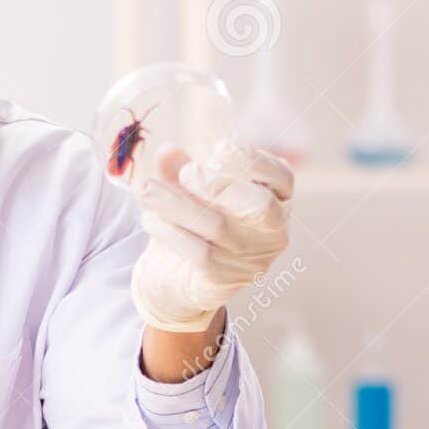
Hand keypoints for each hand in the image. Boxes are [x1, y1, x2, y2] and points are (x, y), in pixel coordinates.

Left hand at [130, 144, 294, 331]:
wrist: (176, 276)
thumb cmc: (193, 220)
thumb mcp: (187, 189)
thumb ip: (180, 167)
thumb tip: (167, 152)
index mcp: (277, 201)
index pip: (282, 177)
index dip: (252, 160)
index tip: (217, 148)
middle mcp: (273, 233)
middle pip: (261, 205)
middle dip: (220, 184)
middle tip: (186, 173)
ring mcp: (251, 260)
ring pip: (218, 227)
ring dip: (176, 203)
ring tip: (146, 190)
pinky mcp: (224, 280)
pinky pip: (197, 252)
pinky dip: (169, 231)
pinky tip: (149, 219)